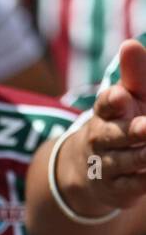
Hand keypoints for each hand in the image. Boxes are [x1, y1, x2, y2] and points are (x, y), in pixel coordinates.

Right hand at [59, 40, 145, 214]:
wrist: (92, 172)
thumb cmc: (124, 123)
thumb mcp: (130, 98)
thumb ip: (136, 74)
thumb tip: (131, 44)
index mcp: (106, 113)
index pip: (105, 104)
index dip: (112, 101)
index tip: (121, 96)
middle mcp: (101, 140)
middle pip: (114, 135)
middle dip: (131, 131)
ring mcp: (106, 166)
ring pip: (123, 162)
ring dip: (139, 158)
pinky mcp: (116, 190)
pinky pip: (130, 187)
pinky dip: (142, 182)